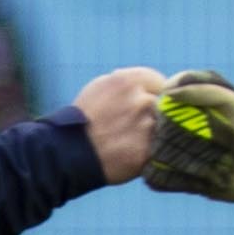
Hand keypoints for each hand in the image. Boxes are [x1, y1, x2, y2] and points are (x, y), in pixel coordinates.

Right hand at [69, 66, 167, 182]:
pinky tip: (133, 152)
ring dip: (153, 132)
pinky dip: (150, 150)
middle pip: (163, 104)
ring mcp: (147, 126)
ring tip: (131, 139)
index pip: (160, 82)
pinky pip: (159, 147)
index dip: (155, 92)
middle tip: (137, 124)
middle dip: (154, 113)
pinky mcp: (148, 151)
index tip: (150, 102)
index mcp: (129, 81)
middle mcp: (141, 101)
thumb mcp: (101, 87)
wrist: (71, 153)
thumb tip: (146, 82)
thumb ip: (126, 81)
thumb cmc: (85, 118)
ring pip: (162, 127)